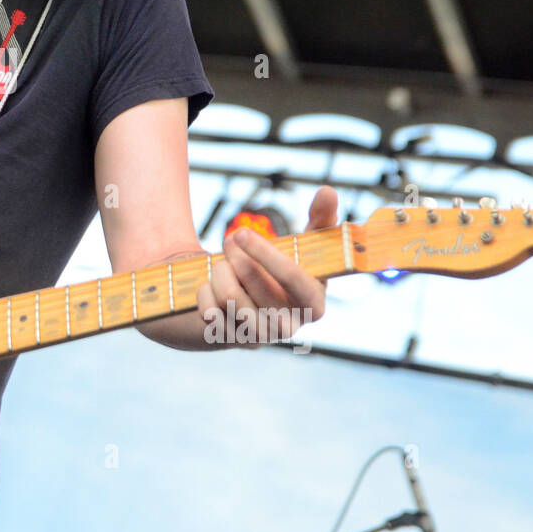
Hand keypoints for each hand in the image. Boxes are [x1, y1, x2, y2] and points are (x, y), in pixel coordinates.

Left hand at [197, 186, 337, 347]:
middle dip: (235, 256)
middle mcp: (289, 326)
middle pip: (255, 286)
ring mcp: (259, 337)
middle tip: (230, 239)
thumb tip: (328, 191)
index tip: (241, 232)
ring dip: (219, 271)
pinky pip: (209, 312)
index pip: (294, 280)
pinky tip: (211, 285)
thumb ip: (320, 218)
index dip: (267, 255)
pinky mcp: (231, 340)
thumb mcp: (302, 244)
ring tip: (222, 264)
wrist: (246, 297)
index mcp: (314, 303)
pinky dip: (204, 292)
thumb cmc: (280, 266)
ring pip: (229, 298)